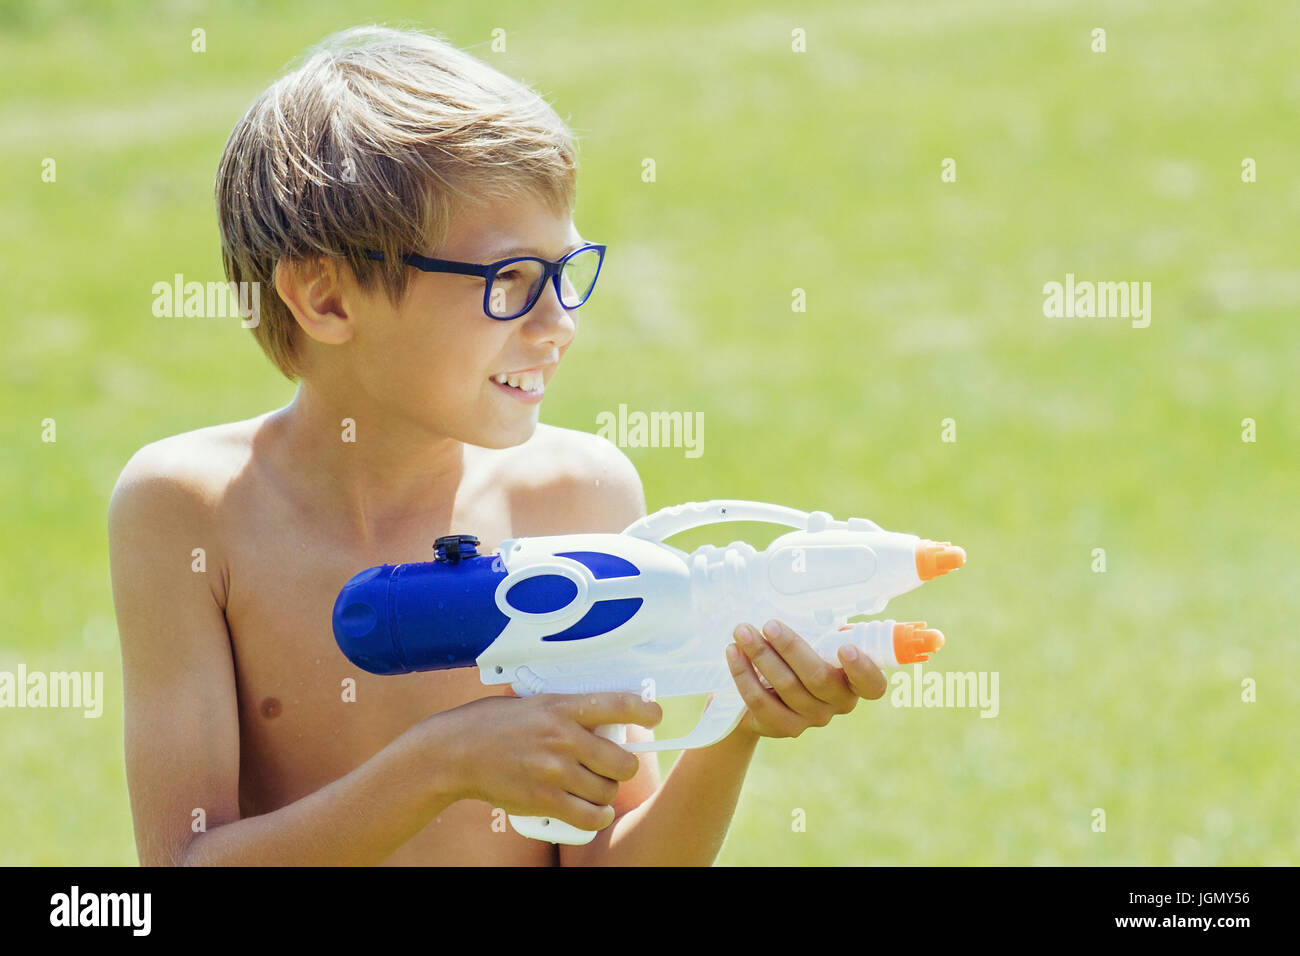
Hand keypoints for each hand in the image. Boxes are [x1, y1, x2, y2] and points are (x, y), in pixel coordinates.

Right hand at [437, 692, 661, 831]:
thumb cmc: (494, 723)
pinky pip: (590, 816)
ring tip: (596, 788)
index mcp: (562, 707)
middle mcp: (564, 738)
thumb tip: (605, 716)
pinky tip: (596, 812)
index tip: (654, 714)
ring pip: (607, 790)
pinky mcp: (544, 800)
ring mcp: (554, 771)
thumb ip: (568, 710)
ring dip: (607, 792)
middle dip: (624, 766)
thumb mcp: (534, 702)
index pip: (618, 704)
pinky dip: (598, 817)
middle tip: (613, 765)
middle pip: (622, 761)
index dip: (645, 710)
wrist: (456, 751)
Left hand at [725, 620, 886, 738]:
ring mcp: (811, 719)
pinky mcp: (783, 727)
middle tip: (769, 624)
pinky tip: (733, 652)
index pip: (871, 685)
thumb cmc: (798, 656)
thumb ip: (819, 630)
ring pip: (786, 687)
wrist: (764, 695)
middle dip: (791, 648)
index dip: (862, 669)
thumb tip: (803, 594)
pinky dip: (743, 675)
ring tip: (742, 631)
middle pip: (818, 679)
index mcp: (854, 681)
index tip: (845, 648)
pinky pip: (760, 702)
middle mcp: (838, 703)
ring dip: (761, 655)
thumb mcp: (815, 641)